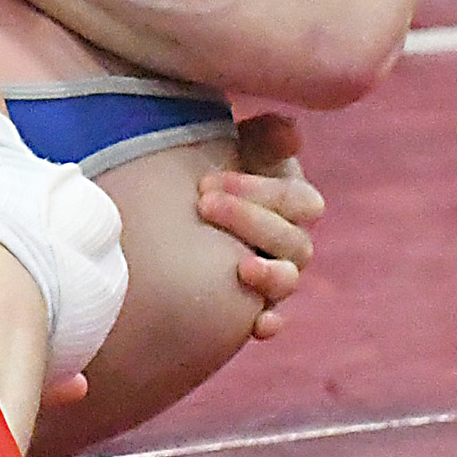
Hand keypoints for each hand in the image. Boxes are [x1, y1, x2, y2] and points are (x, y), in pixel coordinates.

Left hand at [198, 112, 325, 339]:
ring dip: (270, 274)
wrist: (157, 209)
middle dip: (251, 221)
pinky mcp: (248, 306)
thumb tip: (288, 131)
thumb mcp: (218, 146)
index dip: (259, 192)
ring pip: (288, 280)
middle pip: (295, 241)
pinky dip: (269, 322)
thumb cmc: (193, 171)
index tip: (207, 182)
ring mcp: (270, 274)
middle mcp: (286, 240)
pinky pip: (271, 320)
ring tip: (241, 267)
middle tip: (204, 204)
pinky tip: (259, 325)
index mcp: (286, 201)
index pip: (299, 201)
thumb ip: (258, 138)